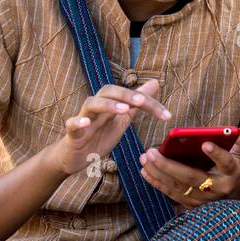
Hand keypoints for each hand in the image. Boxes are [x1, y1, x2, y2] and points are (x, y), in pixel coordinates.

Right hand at [51, 79, 170, 176]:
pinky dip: (78, 121)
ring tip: (123, 110)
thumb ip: (137, 103)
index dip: (149, 104)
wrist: (76, 157)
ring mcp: (84, 119)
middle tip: (142, 102)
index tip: (167, 115)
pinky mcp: (72, 134)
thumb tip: (155, 83)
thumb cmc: (99, 136)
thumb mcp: (122, 120)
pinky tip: (85, 122)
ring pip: (91, 104)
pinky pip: (72, 124)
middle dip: (126, 95)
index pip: (130, 96)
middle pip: (108, 91)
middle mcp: (97, 108)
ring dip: (108, 105)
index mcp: (110, 105)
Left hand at [139, 126, 239, 207]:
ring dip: (158, 172)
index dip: (216, 154)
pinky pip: (171, 194)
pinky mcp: (190, 204)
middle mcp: (216, 188)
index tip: (205, 143)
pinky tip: (145, 171)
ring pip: (177, 186)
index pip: (225, 163)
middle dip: (169, 165)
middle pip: (191, 177)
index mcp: (231, 173)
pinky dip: (157, 182)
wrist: (230, 200)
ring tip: (144, 158)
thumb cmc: (232, 170)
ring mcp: (202, 199)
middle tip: (151, 151)